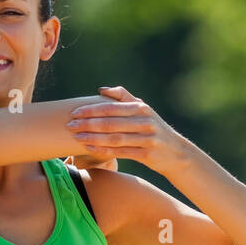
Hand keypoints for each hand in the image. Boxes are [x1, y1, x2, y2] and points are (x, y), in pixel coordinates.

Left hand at [65, 85, 184, 169]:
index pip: (111, 107)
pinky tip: (90, 149)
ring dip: (93, 138)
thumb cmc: (153, 129)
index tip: (74, 112)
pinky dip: (104, 150)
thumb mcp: (143, 110)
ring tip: (76, 137)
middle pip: (110, 123)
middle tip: (69, 125)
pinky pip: (121, 152)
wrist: (176, 153)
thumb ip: (124, 97)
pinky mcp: (146, 154)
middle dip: (88, 124)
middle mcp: (144, 121)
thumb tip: (101, 89)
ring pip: (114, 138)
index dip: (91, 109)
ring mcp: (146, 138)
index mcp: (140, 108)